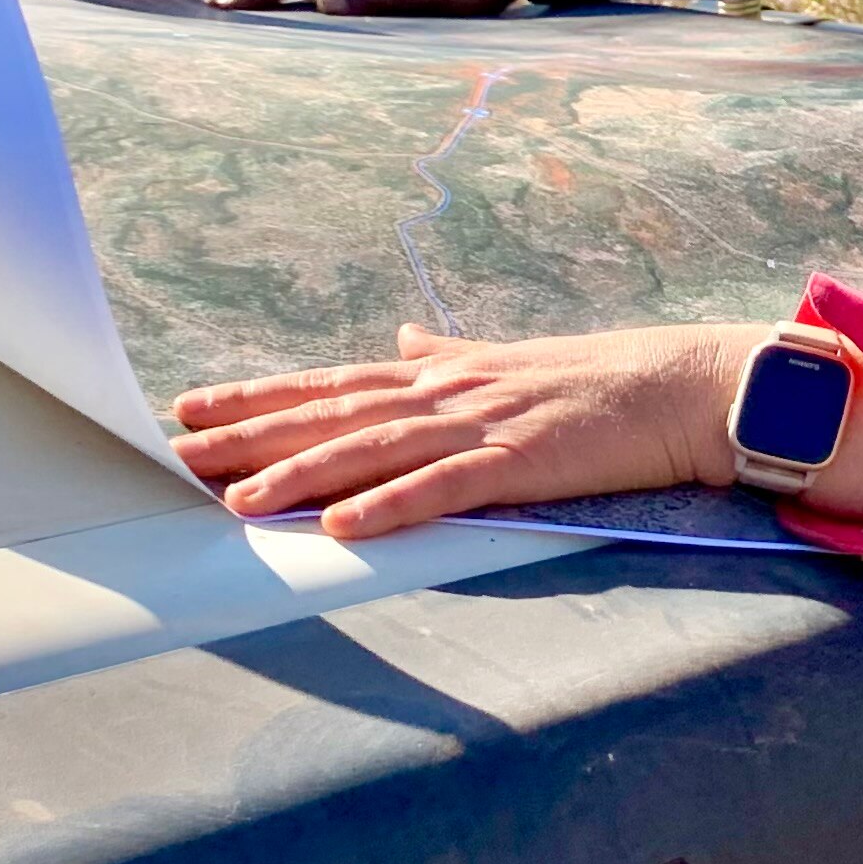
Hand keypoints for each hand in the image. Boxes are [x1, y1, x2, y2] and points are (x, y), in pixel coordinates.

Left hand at [173, 323, 745, 537]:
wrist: (683, 384)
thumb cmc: (602, 380)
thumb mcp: (510, 361)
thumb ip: (450, 355)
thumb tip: (405, 337)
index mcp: (443, 375)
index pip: (333, 383)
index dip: (259, 395)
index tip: (191, 406)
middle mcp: (450, 393)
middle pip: (335, 413)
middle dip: (252, 433)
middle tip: (178, 451)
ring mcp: (484, 426)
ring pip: (376, 449)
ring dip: (304, 473)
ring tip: (238, 498)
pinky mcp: (524, 462)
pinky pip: (447, 488)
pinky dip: (393, 505)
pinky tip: (345, 526)